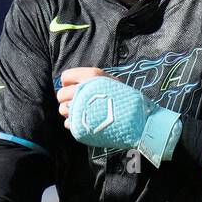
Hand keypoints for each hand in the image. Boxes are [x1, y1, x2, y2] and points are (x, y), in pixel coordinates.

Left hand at [58, 68, 180, 166]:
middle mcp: (85, 90)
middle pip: (61, 94)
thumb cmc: (127, 99)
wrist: (140, 120)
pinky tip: (85, 123)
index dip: (68, 83)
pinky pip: (68, 123)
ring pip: (62, 109)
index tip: (76, 88)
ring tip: (83, 113)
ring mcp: (82, 108)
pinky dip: (74, 124)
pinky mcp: (83, 125)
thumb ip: (93, 82)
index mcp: (93, 76)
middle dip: (67, 100)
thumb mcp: (112, 82)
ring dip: (69, 112)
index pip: (66, 76)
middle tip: (79, 104)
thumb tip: (73, 84)